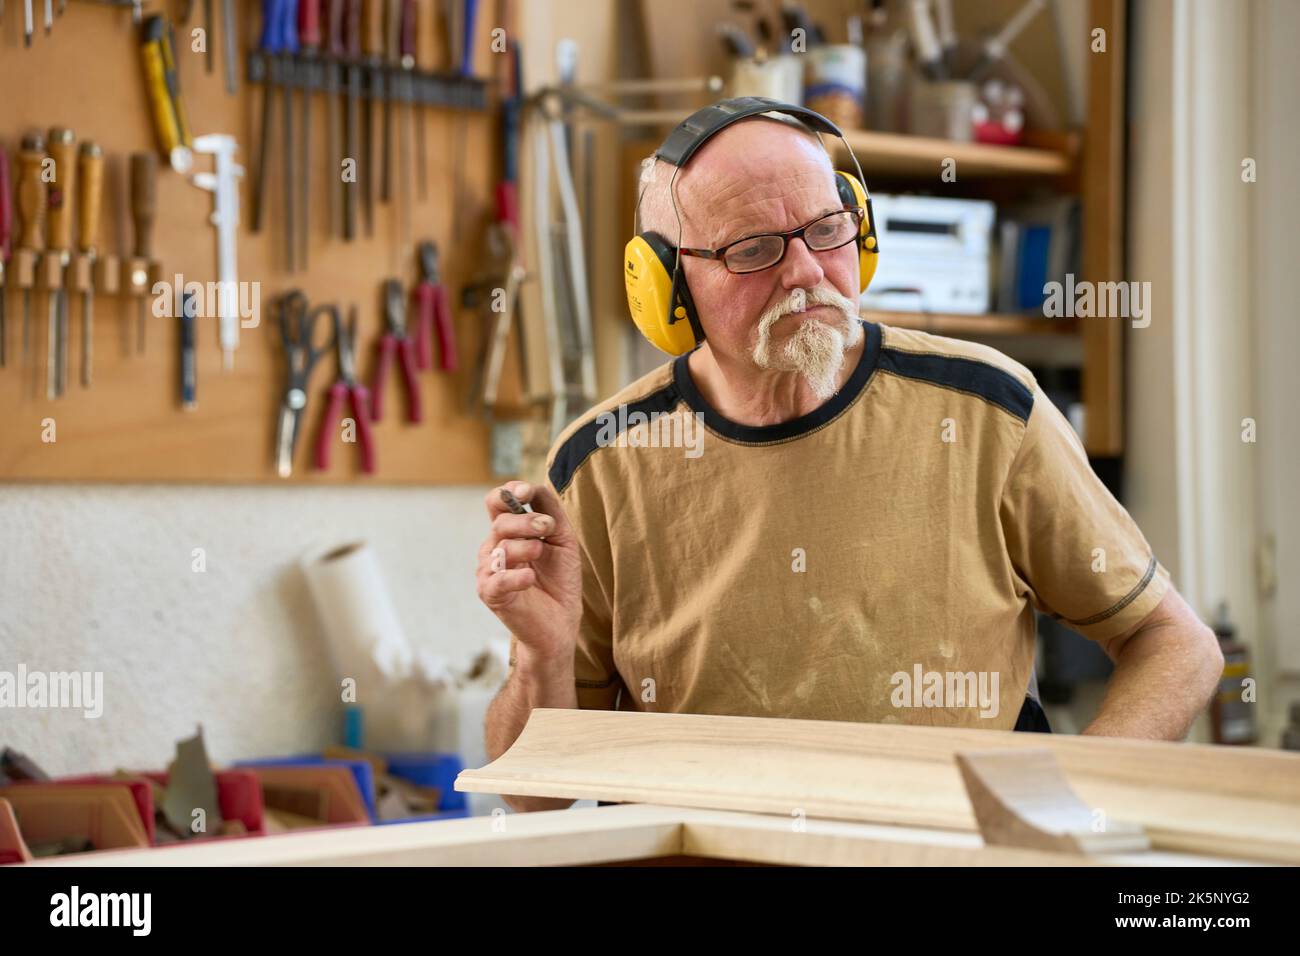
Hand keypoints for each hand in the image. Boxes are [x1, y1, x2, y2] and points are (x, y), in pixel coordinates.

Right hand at [475, 480, 582, 661]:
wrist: (560, 622)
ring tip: (541, 552)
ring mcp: (489, 571)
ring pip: (500, 547)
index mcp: (508, 532)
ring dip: (525, 546)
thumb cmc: (559, 580)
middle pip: (500, 522)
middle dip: (527, 521)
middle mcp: (493, 548)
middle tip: (548, 528)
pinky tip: (530, 576)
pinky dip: (516, 576)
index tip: (527, 492)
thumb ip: (551, 512)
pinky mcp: (491, 594)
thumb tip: (536, 486)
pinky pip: (498, 579)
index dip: (509, 492)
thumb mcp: (562, 539)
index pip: (497, 502)